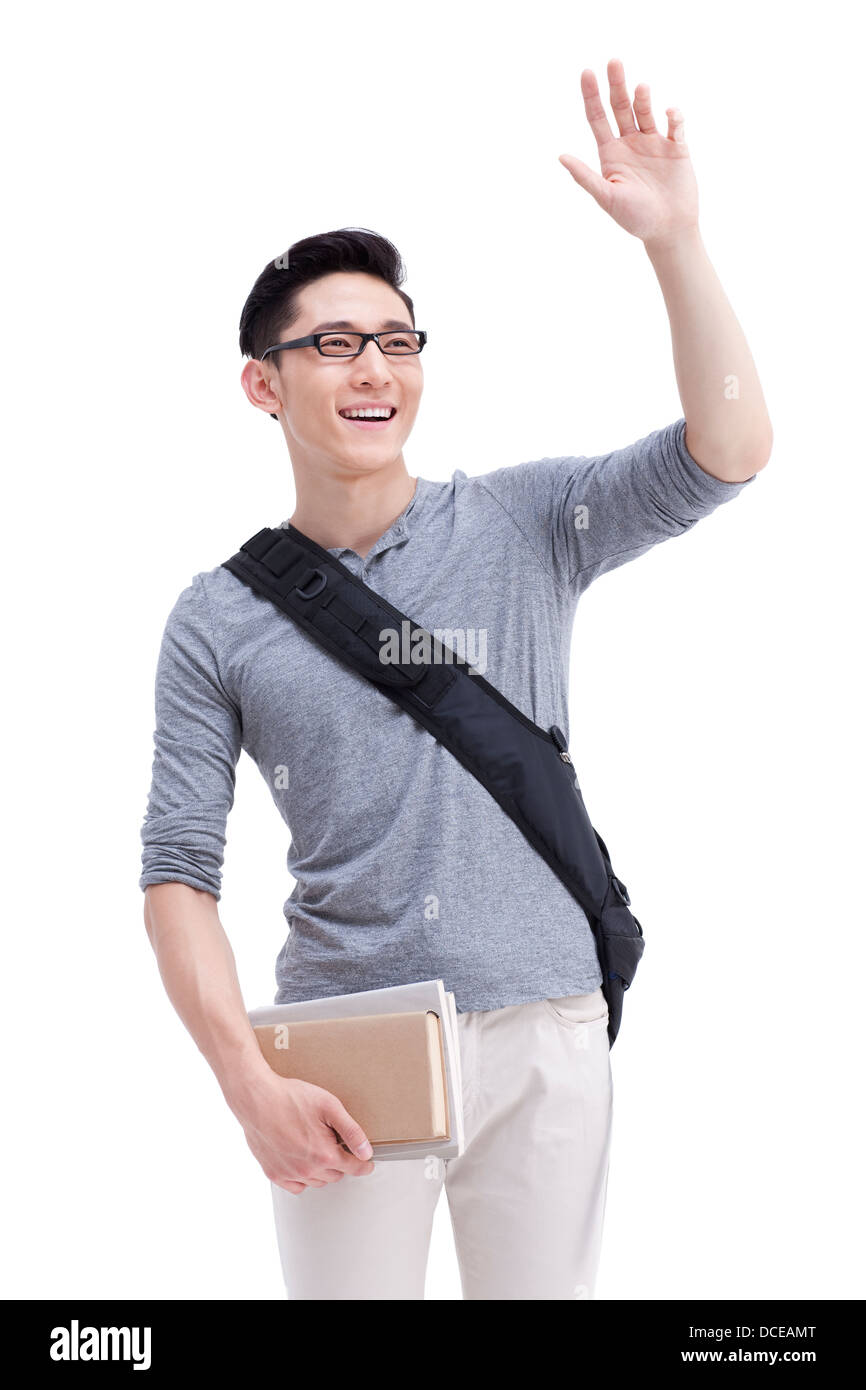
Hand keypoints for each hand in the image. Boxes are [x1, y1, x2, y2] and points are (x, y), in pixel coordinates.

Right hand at [229, 1070, 375, 1194]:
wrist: (257, 1098)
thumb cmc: (290, 1098)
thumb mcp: (329, 1106)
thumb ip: (351, 1131)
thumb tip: (366, 1151)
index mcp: (324, 1154)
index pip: (353, 1168)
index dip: (363, 1165)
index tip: (367, 1163)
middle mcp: (307, 1169)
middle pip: (335, 1175)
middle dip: (341, 1163)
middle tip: (337, 1147)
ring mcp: (289, 1173)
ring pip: (316, 1181)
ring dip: (322, 1171)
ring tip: (318, 1151)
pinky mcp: (273, 1173)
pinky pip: (296, 1186)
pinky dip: (303, 1178)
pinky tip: (302, 1161)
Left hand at [558, 57, 698, 249]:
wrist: (668, 230)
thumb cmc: (635, 218)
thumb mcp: (607, 197)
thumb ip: (585, 177)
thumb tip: (561, 157)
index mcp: (611, 153)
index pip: (597, 117)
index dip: (591, 95)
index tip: (587, 72)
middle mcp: (630, 143)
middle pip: (620, 106)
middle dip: (616, 84)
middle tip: (613, 61)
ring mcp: (653, 143)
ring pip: (645, 111)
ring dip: (642, 98)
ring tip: (641, 89)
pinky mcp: (677, 147)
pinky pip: (675, 125)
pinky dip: (674, 116)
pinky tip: (670, 112)